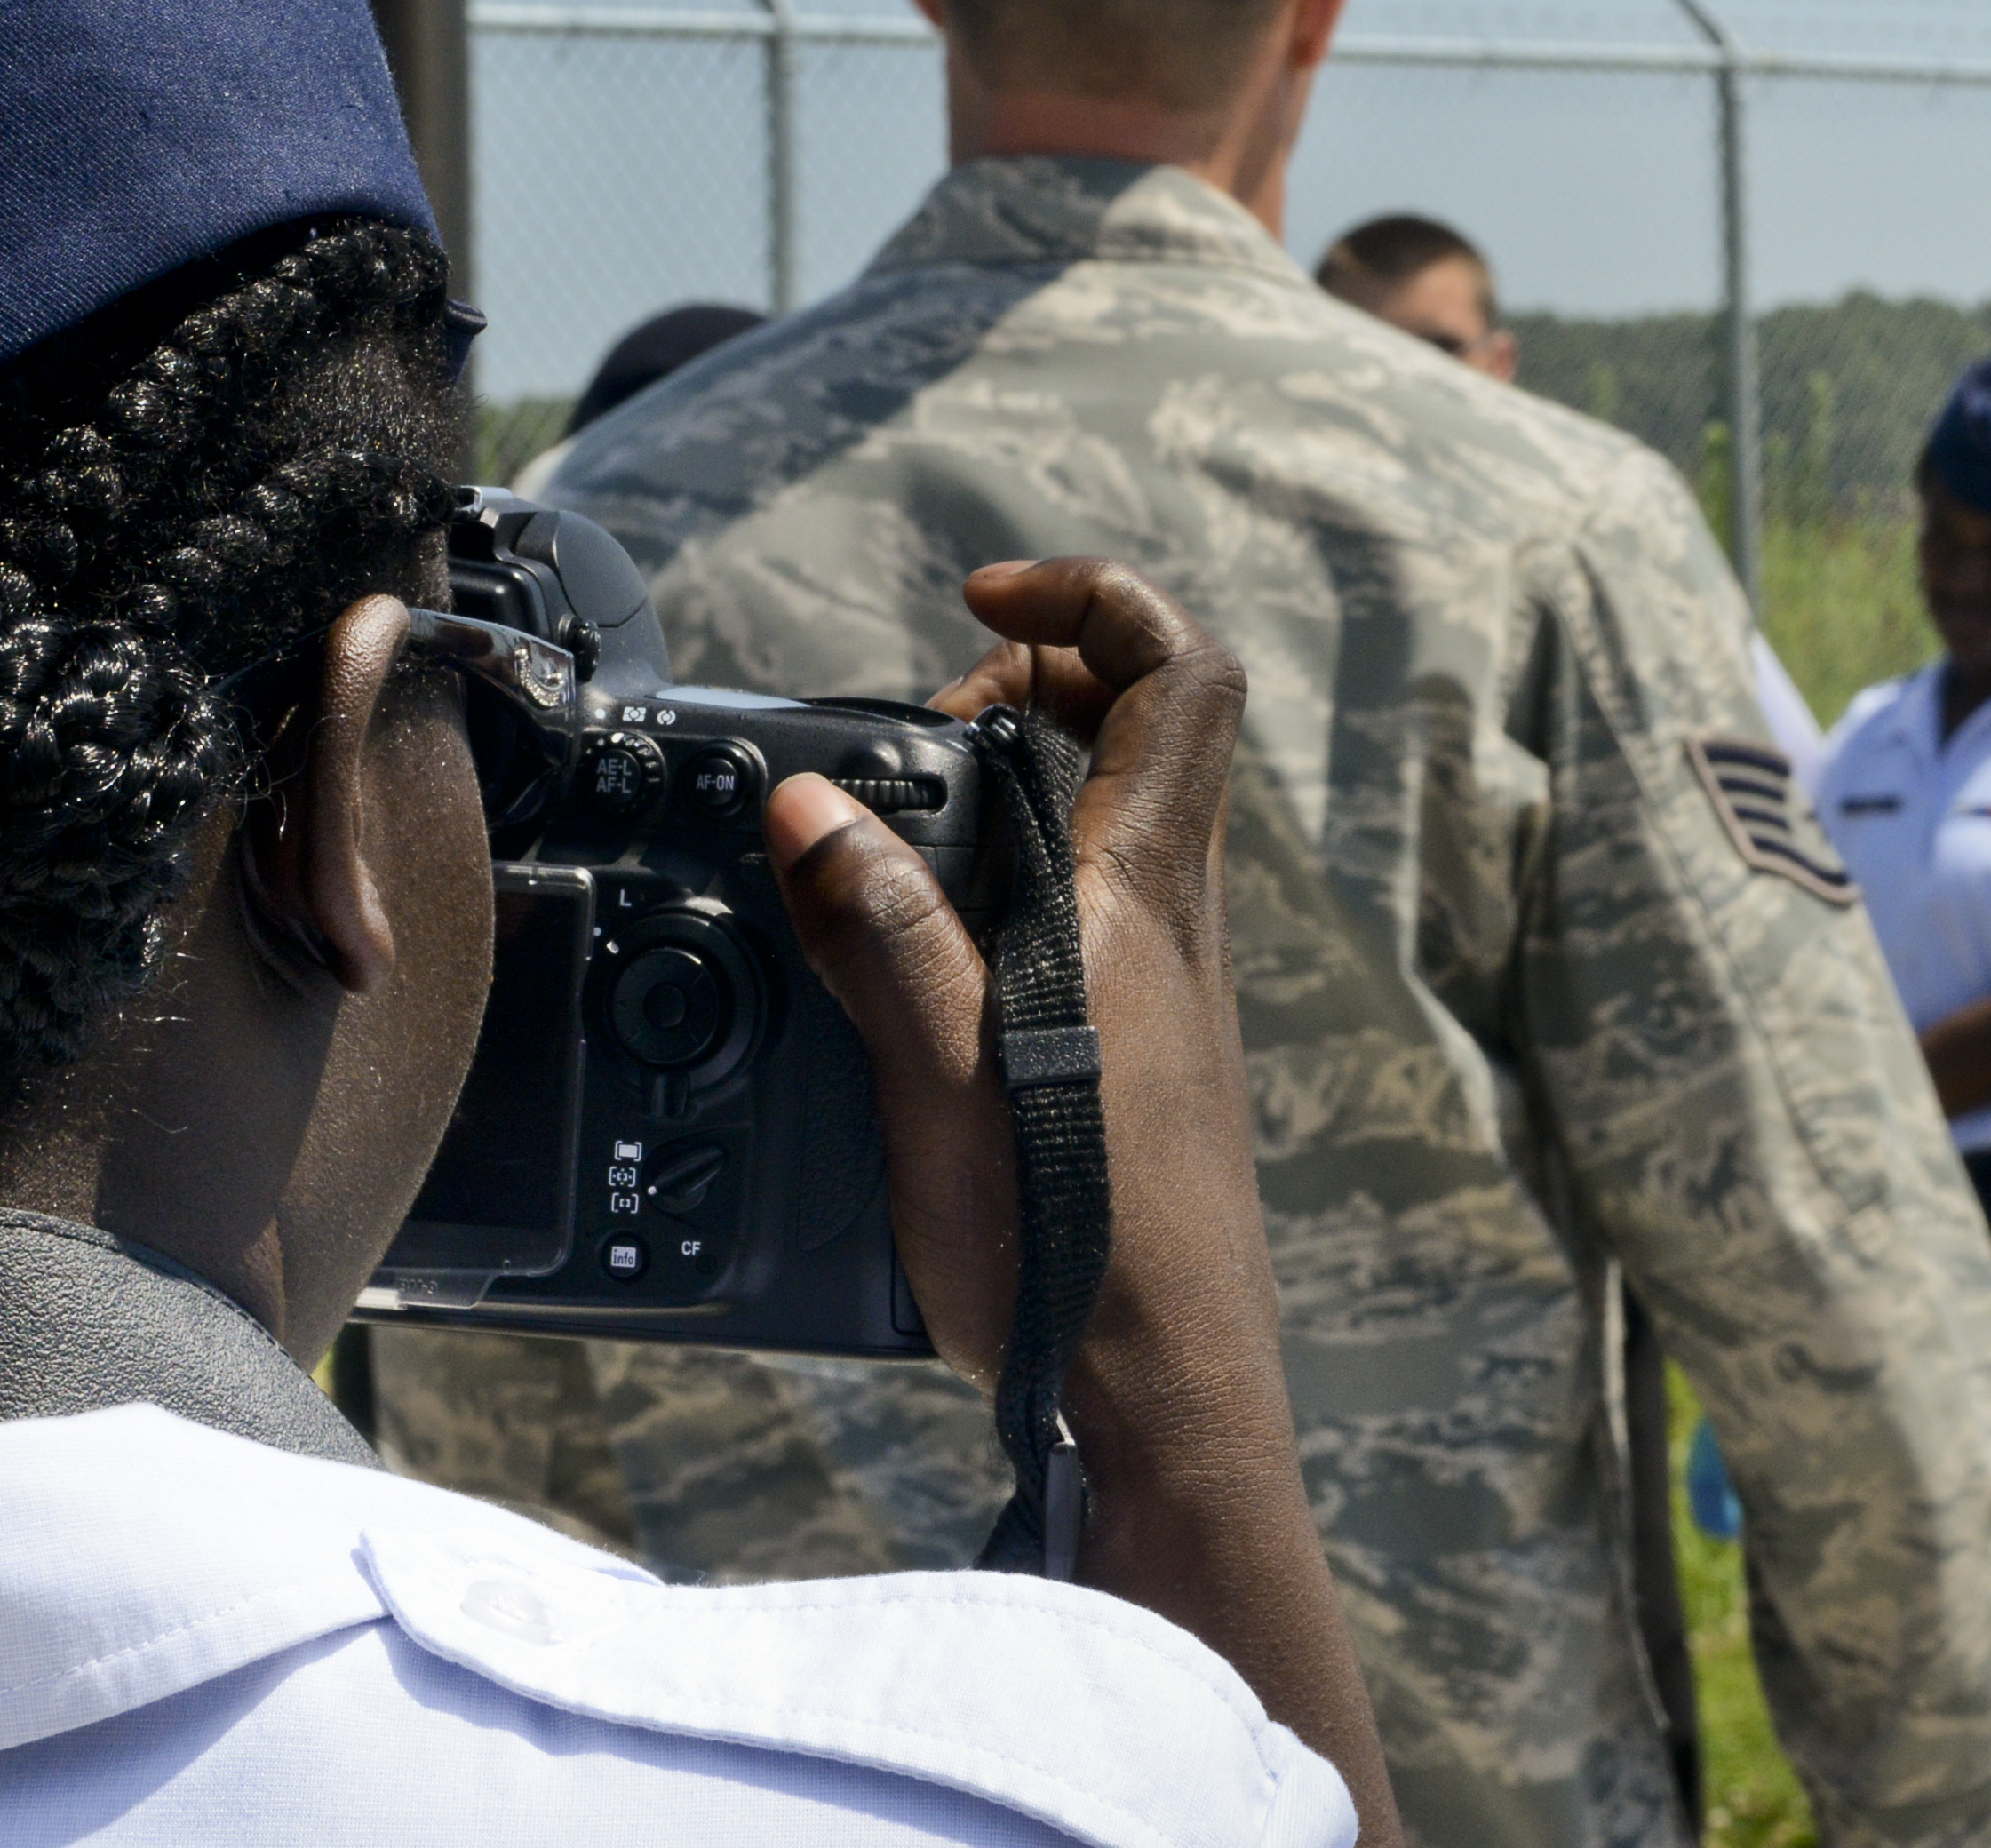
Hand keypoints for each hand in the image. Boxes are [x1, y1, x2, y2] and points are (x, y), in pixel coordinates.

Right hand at [766, 557, 1263, 1395]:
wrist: (1170, 1394)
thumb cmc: (1083, 1246)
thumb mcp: (946, 1072)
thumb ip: (878, 928)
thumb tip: (808, 806)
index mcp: (1149, 890)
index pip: (1182, 673)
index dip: (1097, 596)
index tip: (986, 599)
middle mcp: (1176, 919)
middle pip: (1144, 724)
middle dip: (1031, 677)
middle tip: (924, 722)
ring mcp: (1167, 982)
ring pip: (1114, 815)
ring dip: (1016, 779)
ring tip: (899, 823)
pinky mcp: (1142, 1046)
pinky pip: (1090, 905)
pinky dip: (1011, 876)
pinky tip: (921, 945)